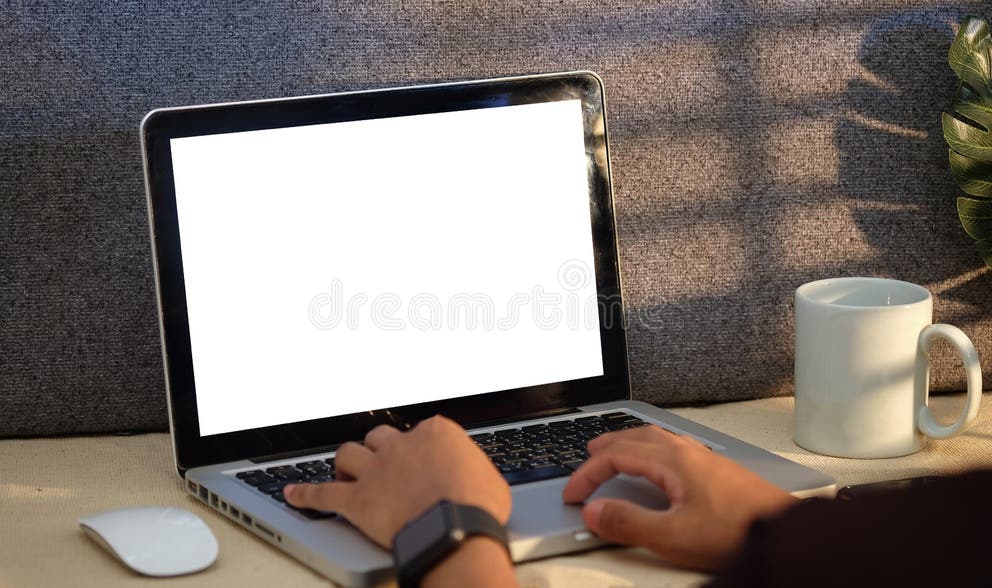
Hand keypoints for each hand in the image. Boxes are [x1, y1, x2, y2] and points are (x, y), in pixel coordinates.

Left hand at [283, 415, 511, 548]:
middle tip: (382, 464)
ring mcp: (375, 470)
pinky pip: (322, 493)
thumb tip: (472, 477)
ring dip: (346, 463)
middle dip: (379, 449)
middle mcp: (401, 445)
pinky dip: (305, 493)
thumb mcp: (489, 478)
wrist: (455, 530)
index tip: (421, 459)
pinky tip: (294, 493)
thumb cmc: (477, 506)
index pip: (420, 431)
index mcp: (436, 433)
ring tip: (346, 472)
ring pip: (347, 454)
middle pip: (379, 437)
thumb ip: (472, 469)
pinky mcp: (356, 499)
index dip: (418, 449)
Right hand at [562, 425, 796, 570]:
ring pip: (656, 439)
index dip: (588, 475)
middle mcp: (687, 452)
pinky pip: (672, 447)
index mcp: (672, 460)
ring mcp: (704, 459)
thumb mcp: (674, 535)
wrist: (785, 531)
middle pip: (635, 437)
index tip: (573, 495)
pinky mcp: (717, 471)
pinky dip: (650, 450)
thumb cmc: (737, 531)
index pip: (616, 456)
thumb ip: (629, 523)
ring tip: (616, 453)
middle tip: (586, 459)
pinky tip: (659, 466)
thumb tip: (594, 511)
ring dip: (629, 444)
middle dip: (606, 448)